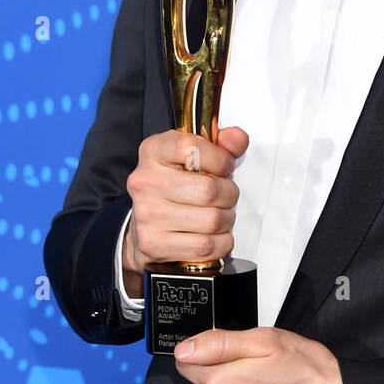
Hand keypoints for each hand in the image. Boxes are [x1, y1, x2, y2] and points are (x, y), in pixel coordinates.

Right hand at [121, 127, 247, 295]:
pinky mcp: (153, 244)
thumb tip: (238, 138)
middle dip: (229, 194)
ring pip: (211, 220)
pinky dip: (220, 242)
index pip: (191, 147)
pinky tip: (214, 234)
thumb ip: (222, 145)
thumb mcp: (196, 156)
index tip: (224, 167)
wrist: (145, 226)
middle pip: (208, 190)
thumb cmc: (176, 186)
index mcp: (153, 151)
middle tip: (226, 196)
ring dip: (226, 220)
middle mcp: (145, 181)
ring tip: (219, 215)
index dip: (220, 159)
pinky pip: (205, 246)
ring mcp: (147, 214)